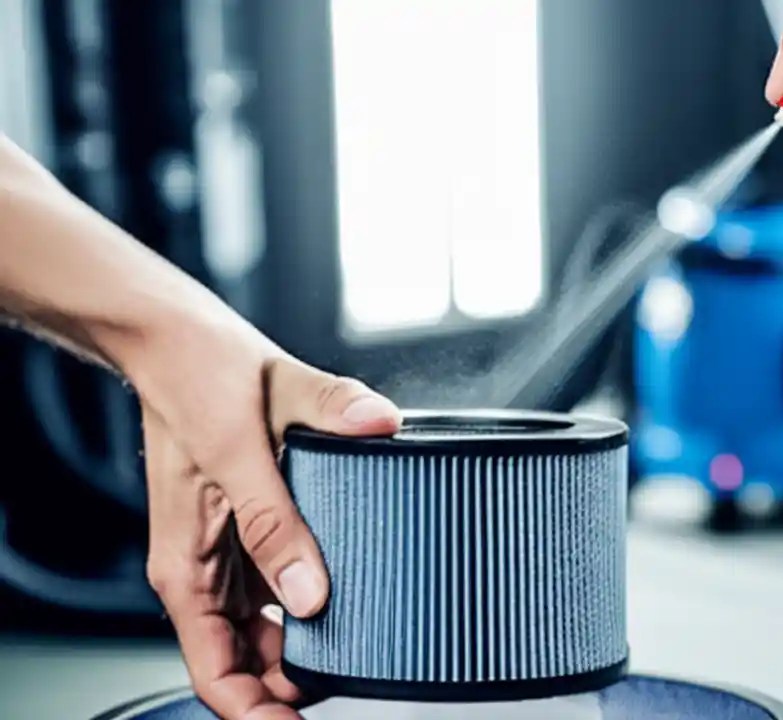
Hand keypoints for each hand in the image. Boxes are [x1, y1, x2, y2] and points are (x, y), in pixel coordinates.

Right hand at [135, 313, 400, 718]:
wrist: (180, 337)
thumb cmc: (197, 374)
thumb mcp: (249, 434)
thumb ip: (290, 501)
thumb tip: (322, 570)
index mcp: (189, 563)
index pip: (216, 669)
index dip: (259, 710)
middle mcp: (206, 567)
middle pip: (246, 660)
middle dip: (293, 686)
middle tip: (356, 684)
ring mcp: (228, 550)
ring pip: (265, 628)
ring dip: (306, 646)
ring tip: (365, 650)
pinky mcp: (250, 525)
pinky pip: (279, 583)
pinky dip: (311, 600)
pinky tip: (353, 596)